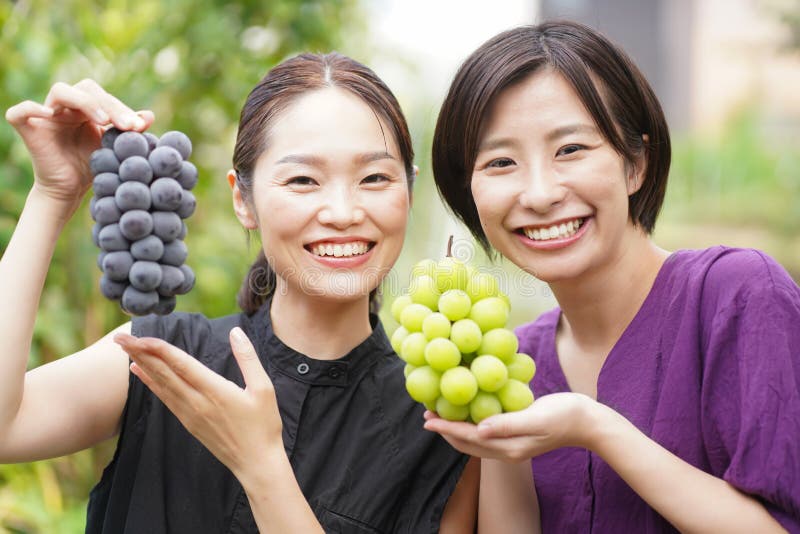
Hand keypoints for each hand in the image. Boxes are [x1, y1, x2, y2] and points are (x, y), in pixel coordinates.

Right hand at [5, 79, 153, 204]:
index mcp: (86, 108)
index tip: (139, 127)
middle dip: (110, 104)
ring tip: (103, 120)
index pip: (104, 96)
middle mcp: (66, 107)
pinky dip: (31, 108)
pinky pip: (20, 111)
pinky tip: (50, 115)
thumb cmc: (93, 167)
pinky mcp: (27, 128)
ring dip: (84, 101)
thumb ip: (130, 131)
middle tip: (126, 126)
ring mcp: (45, 115)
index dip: (122, 109)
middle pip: (86, 89)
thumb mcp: (115, 149)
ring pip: (60, 91)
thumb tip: (149, 115)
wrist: (70, 191)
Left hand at [114, 327, 282, 478]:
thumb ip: (248, 358)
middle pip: (163, 373)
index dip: (159, 348)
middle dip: (140, 353)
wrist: (255, 463)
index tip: (140, 336)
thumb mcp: (263, 388)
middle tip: (119, 338)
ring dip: (142, 365)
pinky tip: (140, 372)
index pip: (180, 364)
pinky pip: (165, 398)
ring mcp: (190, 414)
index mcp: (215, 391)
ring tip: (125, 350)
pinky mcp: (188, 423)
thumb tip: (236, 332)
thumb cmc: (263, 425)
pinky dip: (150, 383)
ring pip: (160, 385)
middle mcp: (197, 402)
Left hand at [423, 392, 599, 461]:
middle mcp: (507, 450)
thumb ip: (507, 425)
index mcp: (509, 448)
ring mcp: (512, 444)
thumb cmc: (564, 415)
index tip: (428, 420)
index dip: (446, 428)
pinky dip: (472, 423)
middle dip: (446, 430)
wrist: (587, 420)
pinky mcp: (516, 434)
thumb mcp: (536, 417)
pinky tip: (468, 408)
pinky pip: (486, 432)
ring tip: (440, 413)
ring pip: (475, 439)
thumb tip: (479, 430)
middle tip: (427, 415)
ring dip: (456, 427)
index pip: (469, 439)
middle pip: (467, 443)